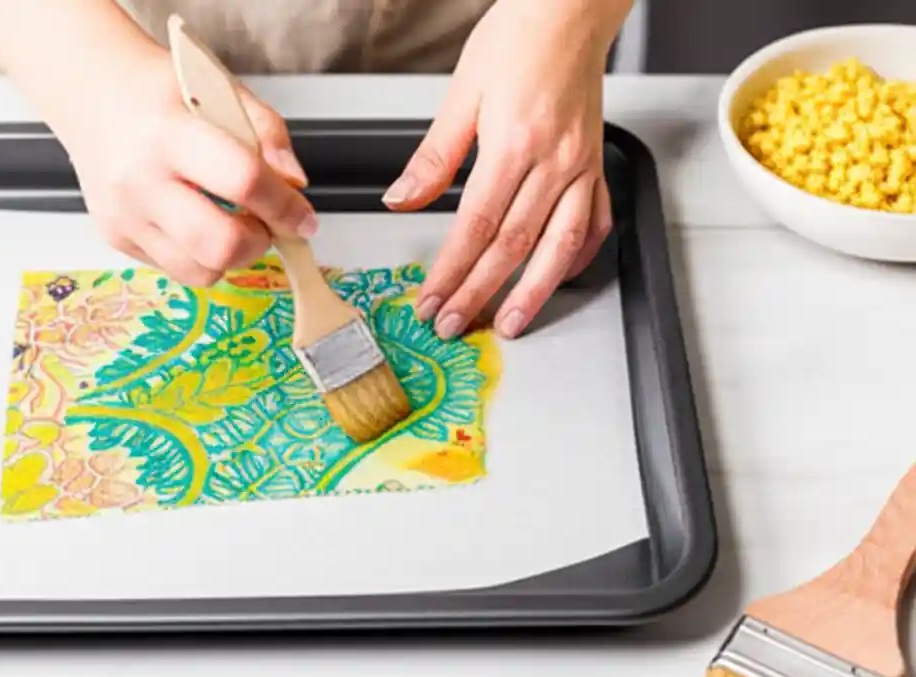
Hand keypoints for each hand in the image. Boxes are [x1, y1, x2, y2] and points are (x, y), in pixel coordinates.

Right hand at [55, 53, 315, 287]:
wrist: (92, 92)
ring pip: (199, 271)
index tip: (303, 217)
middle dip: (259, 243)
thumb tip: (295, 185)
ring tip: (231, 223)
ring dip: (230, 256)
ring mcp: (125, 216)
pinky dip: (199, 255)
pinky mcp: (116, 238)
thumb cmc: (158, 90)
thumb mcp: (220, 89)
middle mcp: (140, 181)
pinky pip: (175, 268)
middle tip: (265, 224)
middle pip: (219, 245)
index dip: (285, 206)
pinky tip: (196, 220)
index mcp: (169, 133)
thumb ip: (267, 133)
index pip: (243, 181)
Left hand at [383, 0, 626, 338]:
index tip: (432, 299)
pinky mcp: (596, 164)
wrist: (569, 9)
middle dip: (479, 292)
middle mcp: (554, 161)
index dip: (452, 271)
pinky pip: (594, 221)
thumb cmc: (517, 39)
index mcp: (514, 143)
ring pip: (559, 246)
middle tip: (453, 323)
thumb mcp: (462, 93)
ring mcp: (581, 166)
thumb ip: (433, 157)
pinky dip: (578, 256)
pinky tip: (559, 276)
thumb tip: (401, 201)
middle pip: (513, 246)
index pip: (477, 226)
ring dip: (533, 292)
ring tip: (510, 322)